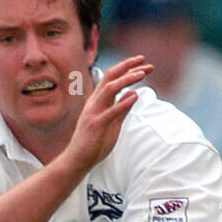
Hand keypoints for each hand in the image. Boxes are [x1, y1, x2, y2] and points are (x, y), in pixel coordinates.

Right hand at [62, 56, 152, 176]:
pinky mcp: (95, 125)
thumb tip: (132, 94)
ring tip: (142, 73)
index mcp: (97, 101)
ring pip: (109, 89)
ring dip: (126, 79)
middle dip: (127, 66)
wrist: (77, 161)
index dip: (128, 69)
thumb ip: (121, 109)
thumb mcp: (112, 123)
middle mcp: (94, 103)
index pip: (112, 78)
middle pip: (110, 77)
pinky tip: (135, 95)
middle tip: (144, 60)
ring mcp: (94, 113)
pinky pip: (110, 111)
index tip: (143, 64)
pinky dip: (122, 102)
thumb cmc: (94, 144)